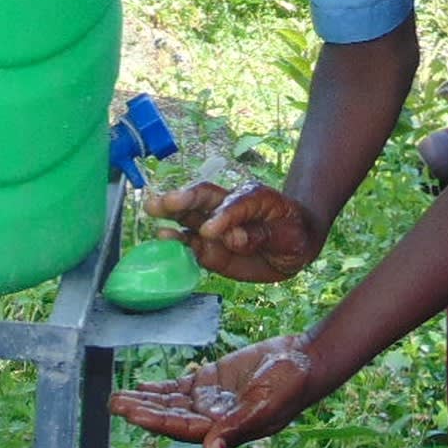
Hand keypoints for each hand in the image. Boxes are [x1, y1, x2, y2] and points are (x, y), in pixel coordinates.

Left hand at [110, 335, 321, 447]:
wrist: (304, 361)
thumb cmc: (290, 386)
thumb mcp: (264, 406)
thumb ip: (236, 427)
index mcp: (224, 429)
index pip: (182, 429)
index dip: (156, 422)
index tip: (132, 414)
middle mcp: (212, 418)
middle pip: (170, 418)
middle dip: (143, 411)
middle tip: (115, 404)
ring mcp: (210, 400)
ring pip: (171, 404)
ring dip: (146, 400)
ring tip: (118, 396)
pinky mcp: (212, 382)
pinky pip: (181, 388)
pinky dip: (161, 388)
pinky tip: (142, 385)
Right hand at [142, 182, 323, 283]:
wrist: (292, 246)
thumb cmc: (292, 231)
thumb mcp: (287, 234)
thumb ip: (260, 235)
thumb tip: (232, 239)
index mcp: (249, 197)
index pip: (232, 203)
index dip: (222, 217)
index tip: (209, 231)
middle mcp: (226, 208)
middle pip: (200, 199)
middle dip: (179, 200)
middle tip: (160, 203)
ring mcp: (215, 228)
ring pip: (189, 218)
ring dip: (171, 217)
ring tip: (154, 218)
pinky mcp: (209, 249)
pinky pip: (192, 247)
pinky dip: (178, 246)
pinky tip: (164, 242)